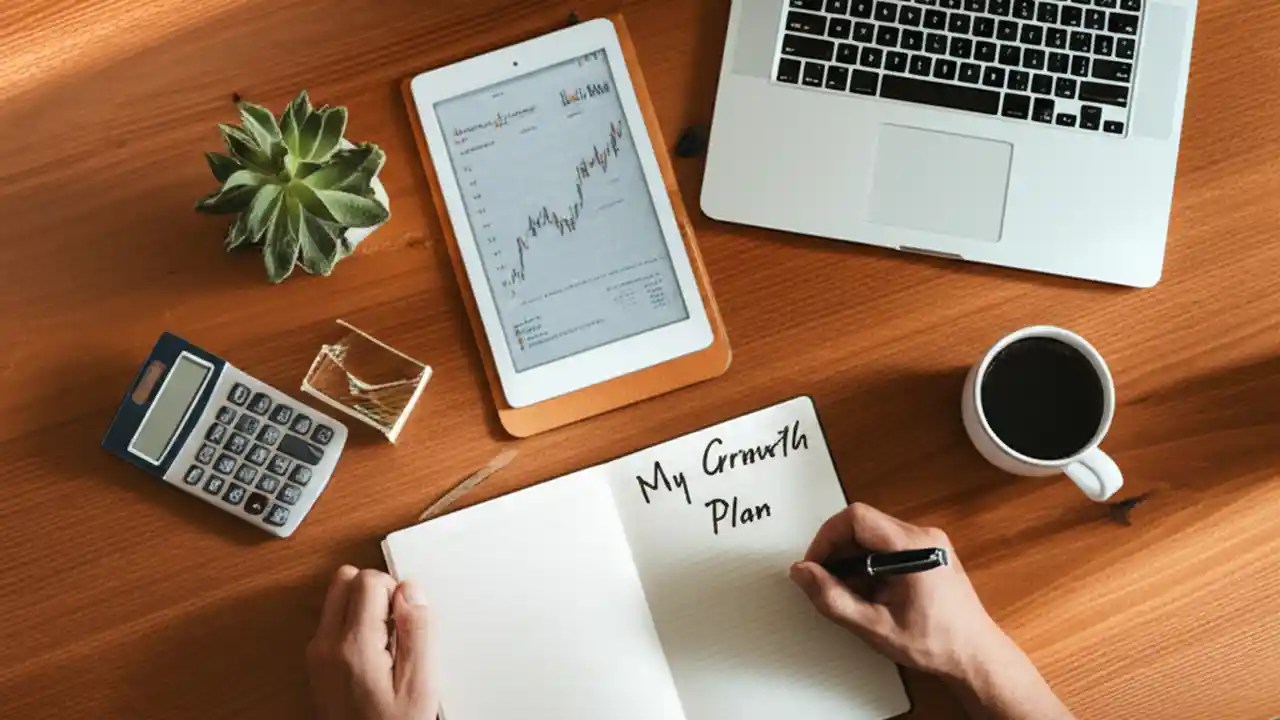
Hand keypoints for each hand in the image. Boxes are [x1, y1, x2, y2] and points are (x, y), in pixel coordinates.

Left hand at [307, 566, 439, 719]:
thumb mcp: (419, 686)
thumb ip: (417, 632)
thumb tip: (411, 590)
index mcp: (353, 645)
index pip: (368, 579)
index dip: (396, 591)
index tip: (408, 620)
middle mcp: (326, 644)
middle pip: (346, 580)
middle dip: (376, 591)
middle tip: (398, 627)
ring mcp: (316, 653)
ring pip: (337, 596)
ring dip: (364, 606)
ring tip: (387, 643)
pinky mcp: (316, 662)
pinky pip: (333, 620)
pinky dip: (354, 623)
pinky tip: (374, 654)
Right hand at [789, 502, 1003, 678]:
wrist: (974, 656)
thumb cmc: (936, 644)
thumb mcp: (875, 626)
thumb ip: (833, 598)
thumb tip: (802, 572)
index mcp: (914, 547)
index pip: (856, 518)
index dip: (826, 538)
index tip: (814, 566)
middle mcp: (924, 536)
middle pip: (862, 525)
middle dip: (836, 552)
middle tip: (825, 583)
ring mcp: (928, 542)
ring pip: (872, 536)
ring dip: (851, 560)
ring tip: (850, 594)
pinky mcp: (927, 552)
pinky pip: (886, 546)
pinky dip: (868, 565)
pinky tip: (868, 593)